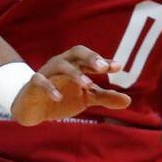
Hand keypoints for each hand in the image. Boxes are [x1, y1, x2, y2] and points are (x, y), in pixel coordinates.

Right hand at [11, 46, 129, 125]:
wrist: (32, 108)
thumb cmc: (62, 97)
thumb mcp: (86, 98)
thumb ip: (105, 97)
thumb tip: (128, 99)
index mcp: (76, 65)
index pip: (91, 58)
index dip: (104, 61)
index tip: (118, 66)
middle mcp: (62, 64)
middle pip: (76, 52)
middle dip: (90, 57)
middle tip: (103, 67)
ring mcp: (47, 73)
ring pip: (60, 65)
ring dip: (74, 73)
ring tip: (87, 84)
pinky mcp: (33, 85)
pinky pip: (40, 81)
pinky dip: (50, 87)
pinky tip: (59, 97)